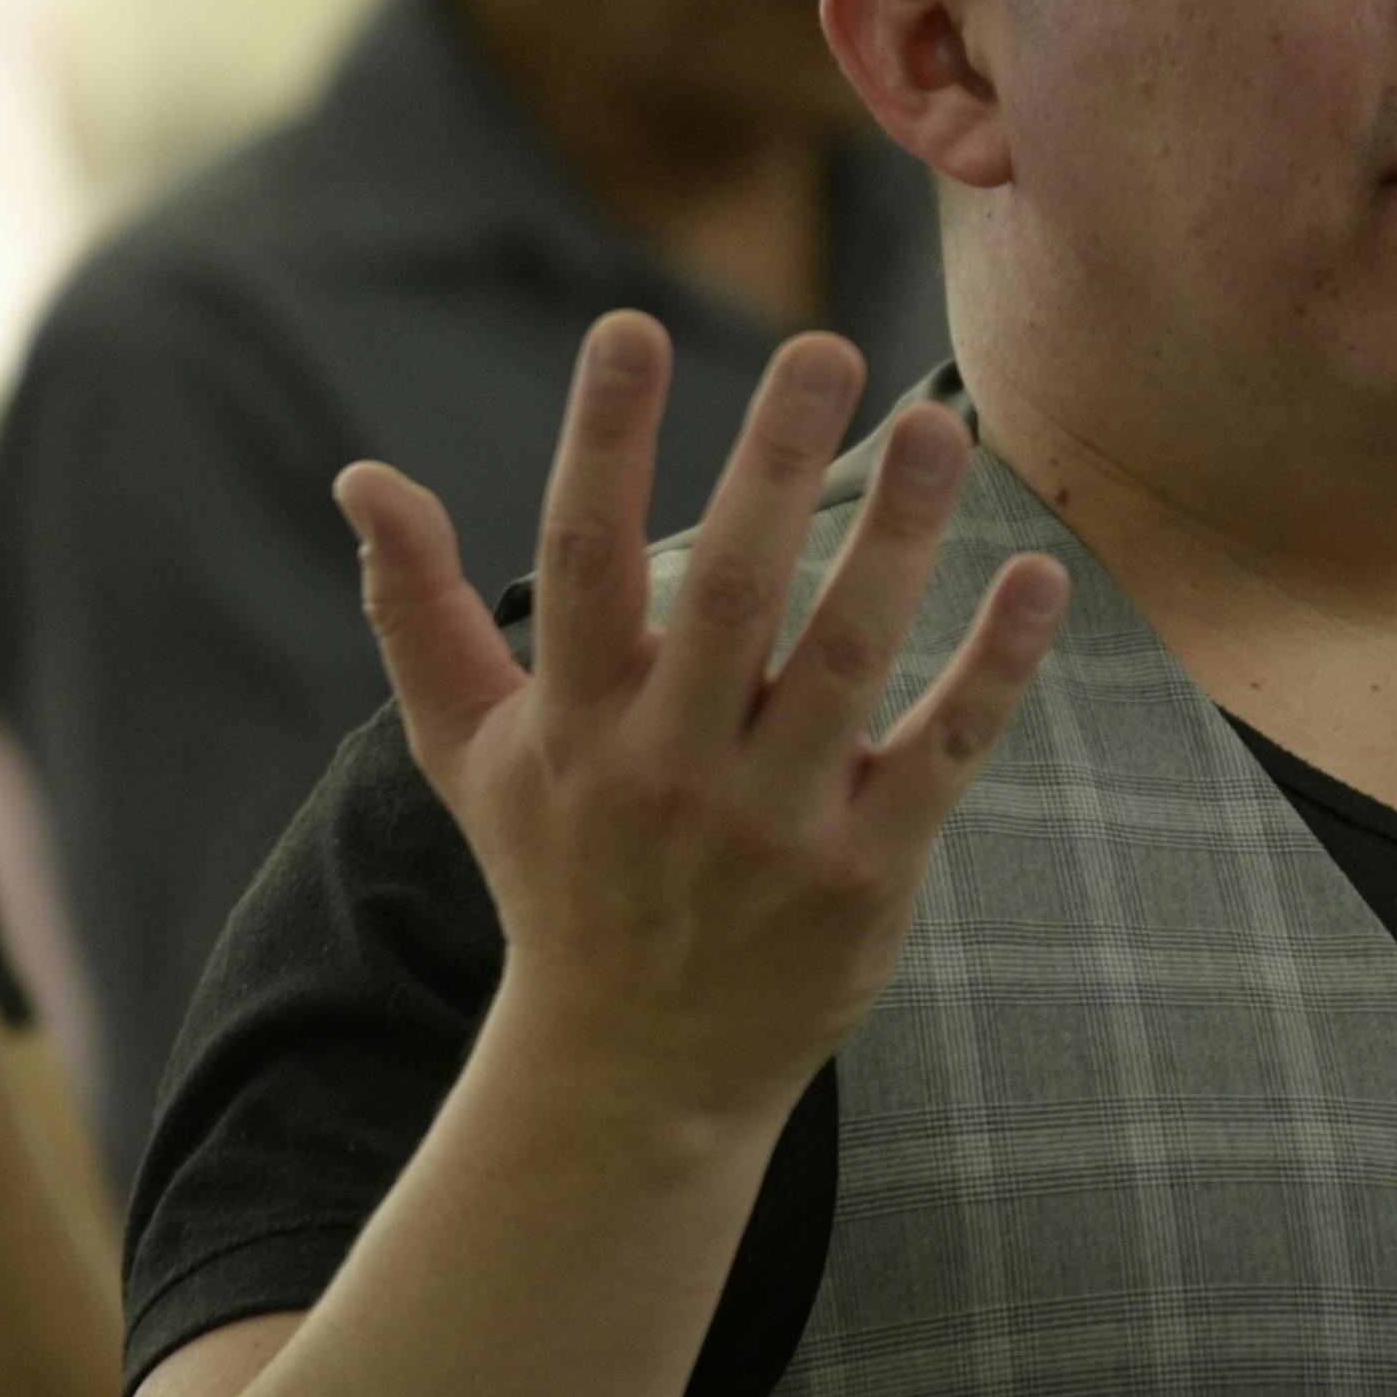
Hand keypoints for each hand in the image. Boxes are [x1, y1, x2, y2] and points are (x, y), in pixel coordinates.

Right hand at [346, 315, 1065, 1142]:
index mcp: (576, 722)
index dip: (601, 439)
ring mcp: (773, 826)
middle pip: (728, 593)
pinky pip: (940, 752)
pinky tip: (1036, 576)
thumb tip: (360, 476)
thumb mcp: (473, 752)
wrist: (634, 1071)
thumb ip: (418, 610)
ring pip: (845, 661)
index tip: (629, 324)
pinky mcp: (865, 874)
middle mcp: (669, 768)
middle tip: (824, 346)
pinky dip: (991, 668)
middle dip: (773, 464)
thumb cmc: (560, 875)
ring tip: (941, 429)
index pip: (578, 558)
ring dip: (896, 540)